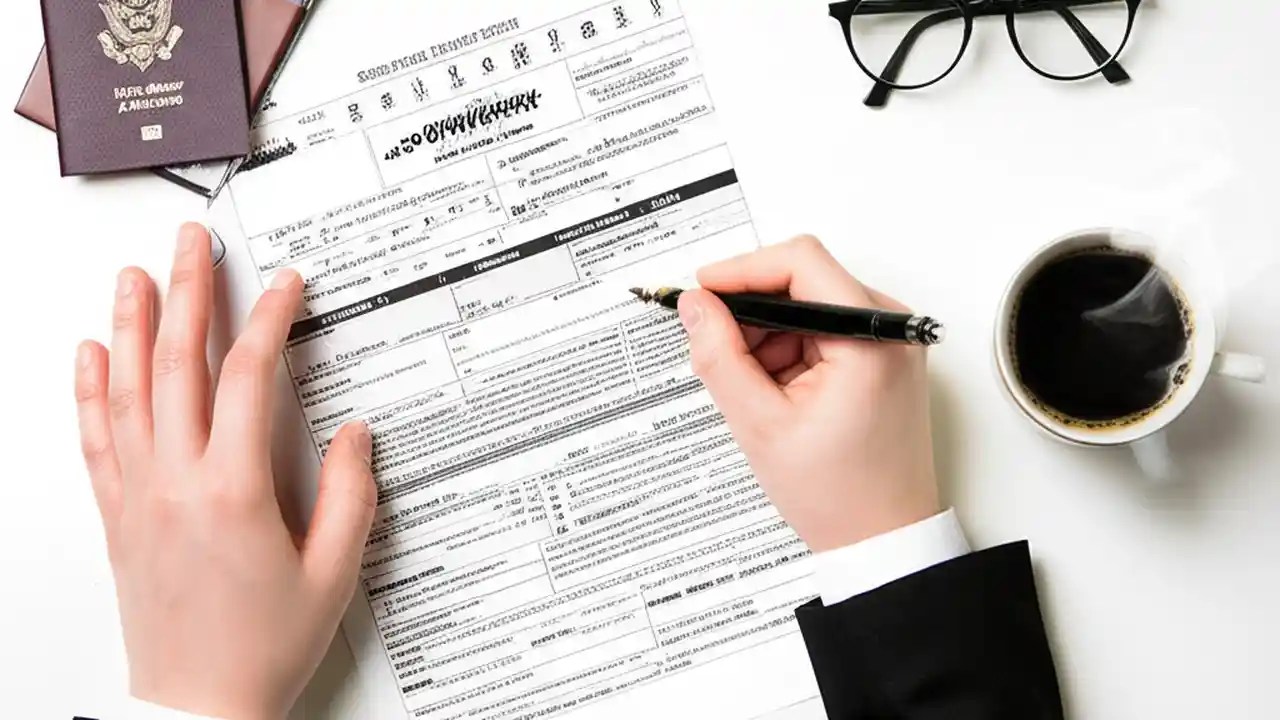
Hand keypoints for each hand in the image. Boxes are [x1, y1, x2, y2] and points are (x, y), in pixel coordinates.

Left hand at [73, 223, 375, 718]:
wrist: (198, 708)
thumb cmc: (262, 648)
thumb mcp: (332, 574)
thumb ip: (349, 496)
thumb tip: (354, 435)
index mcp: (232, 492)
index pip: (248, 379)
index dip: (268, 320)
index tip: (284, 284)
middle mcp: (175, 484)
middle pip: (176, 366)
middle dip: (188, 293)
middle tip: (192, 244)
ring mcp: (137, 498)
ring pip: (124, 392)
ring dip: (129, 325)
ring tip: (135, 276)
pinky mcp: (117, 519)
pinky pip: (94, 441)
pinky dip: (87, 391)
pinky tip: (89, 355)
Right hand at [679, 236, 938, 551]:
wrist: (883, 540)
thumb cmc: (839, 496)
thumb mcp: (760, 425)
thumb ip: (720, 357)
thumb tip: (696, 306)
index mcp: (870, 337)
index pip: (799, 261)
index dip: (742, 270)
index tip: (702, 293)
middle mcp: (889, 328)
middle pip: (802, 280)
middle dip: (752, 315)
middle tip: (720, 357)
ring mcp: (888, 341)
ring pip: (806, 306)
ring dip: (768, 339)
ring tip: (759, 396)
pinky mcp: (879, 356)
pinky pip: (820, 331)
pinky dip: (788, 354)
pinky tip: (779, 397)